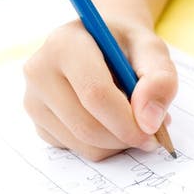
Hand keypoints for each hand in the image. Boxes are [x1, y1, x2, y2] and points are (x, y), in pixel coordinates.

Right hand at [24, 18, 177, 161]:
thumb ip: (160, 78)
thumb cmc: (127, 45)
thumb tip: (149, 121)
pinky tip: (113, 122)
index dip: (127, 120)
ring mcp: (34, 100)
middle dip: (125, 137)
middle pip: (86, 125)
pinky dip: (103, 145)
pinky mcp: (38, 123)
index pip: (95, 94)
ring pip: (82, 144)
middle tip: (152, 133)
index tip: (153, 132)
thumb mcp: (152, 49)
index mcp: (65, 44)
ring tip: (135, 120)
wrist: (104, 44)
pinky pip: (76, 149)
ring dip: (117, 143)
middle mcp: (40, 72)